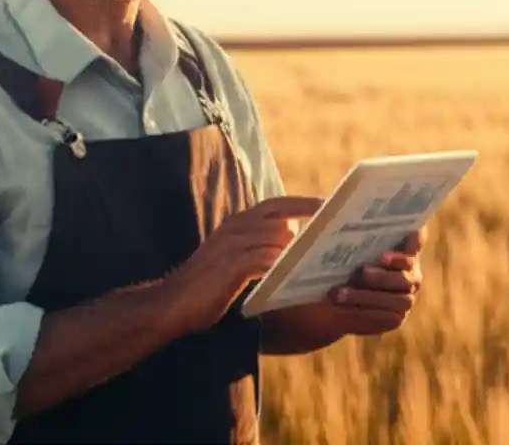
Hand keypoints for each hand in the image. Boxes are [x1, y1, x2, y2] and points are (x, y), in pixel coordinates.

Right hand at [165, 195, 323, 335]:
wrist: (171, 304)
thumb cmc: (207, 286)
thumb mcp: (233, 260)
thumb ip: (258, 248)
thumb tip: (292, 243)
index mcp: (236, 223)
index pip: (276, 204)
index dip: (303, 203)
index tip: (329, 204)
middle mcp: (235, 227)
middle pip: (281, 215)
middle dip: (309, 219)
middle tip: (336, 227)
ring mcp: (232, 245)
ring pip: (277, 236)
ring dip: (301, 247)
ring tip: (325, 256)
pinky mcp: (231, 265)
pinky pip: (266, 259)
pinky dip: (283, 265)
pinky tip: (299, 275)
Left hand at [325, 226, 426, 335]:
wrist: (329, 295)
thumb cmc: (334, 257)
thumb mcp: (332, 238)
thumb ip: (338, 223)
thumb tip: (325, 205)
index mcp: (402, 245)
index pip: (417, 237)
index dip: (414, 238)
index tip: (401, 235)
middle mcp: (411, 271)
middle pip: (407, 274)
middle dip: (383, 274)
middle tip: (361, 271)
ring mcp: (405, 296)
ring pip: (397, 298)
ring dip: (367, 295)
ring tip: (339, 292)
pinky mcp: (395, 317)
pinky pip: (386, 317)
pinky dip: (363, 311)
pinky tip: (341, 307)